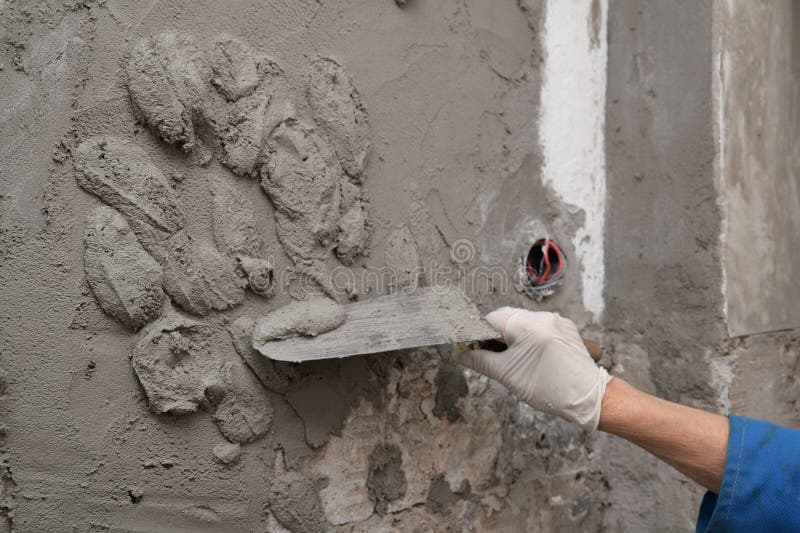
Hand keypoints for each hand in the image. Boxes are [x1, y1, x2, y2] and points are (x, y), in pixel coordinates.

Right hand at [454, 307, 610, 430]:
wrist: (588, 398)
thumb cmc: (547, 387)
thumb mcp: (507, 375)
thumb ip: (480, 360)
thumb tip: (460, 354)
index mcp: (526, 324)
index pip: (491, 318)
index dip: (479, 333)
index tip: (475, 349)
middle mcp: (542, 317)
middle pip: (508, 319)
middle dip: (497, 337)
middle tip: (495, 358)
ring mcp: (556, 321)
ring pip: (524, 324)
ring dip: (514, 338)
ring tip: (516, 361)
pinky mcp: (566, 329)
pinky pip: (540, 328)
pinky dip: (531, 340)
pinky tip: (533, 358)